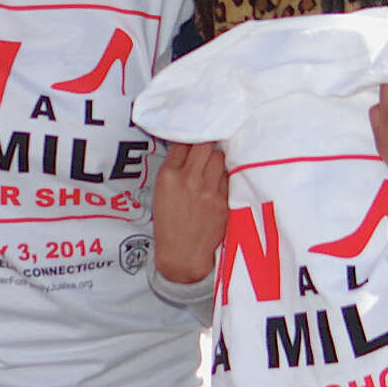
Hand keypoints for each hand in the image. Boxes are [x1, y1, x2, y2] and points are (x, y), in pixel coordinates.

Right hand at [151, 142, 227, 283]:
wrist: (182, 254)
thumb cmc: (169, 223)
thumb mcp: (160, 192)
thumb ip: (173, 169)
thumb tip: (187, 148)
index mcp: (168, 176)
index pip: (182, 142)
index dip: (189, 135)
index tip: (193, 133)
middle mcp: (188, 179)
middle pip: (204, 144)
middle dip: (205, 142)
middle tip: (206, 144)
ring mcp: (208, 190)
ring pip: (219, 157)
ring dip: (216, 157)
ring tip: (212, 164)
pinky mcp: (223, 201)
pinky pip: (227, 177)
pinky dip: (223, 176)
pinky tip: (218, 181)